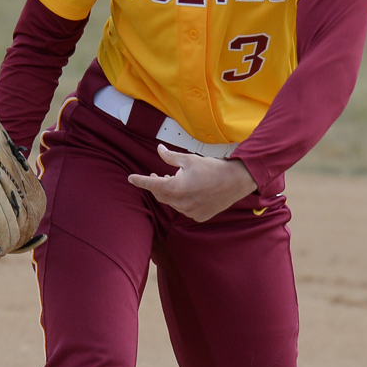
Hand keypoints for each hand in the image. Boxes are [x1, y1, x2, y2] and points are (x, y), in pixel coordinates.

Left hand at [128, 145, 257, 221]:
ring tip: (179, 181)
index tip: (131, 178)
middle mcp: (180, 203)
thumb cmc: (213, 169)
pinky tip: (191, 192)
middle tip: (159, 176)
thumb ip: (171, 157)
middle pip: (161, 196)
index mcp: (175, 188)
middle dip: (158, 186)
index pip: (151, 185)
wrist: (235, 182)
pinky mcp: (198, 216)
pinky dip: (184, 201)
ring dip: (172, 193)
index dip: (139, 181)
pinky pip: (185, 209)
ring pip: (173, 203)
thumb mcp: (189, 159)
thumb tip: (159, 150)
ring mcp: (189, 212)